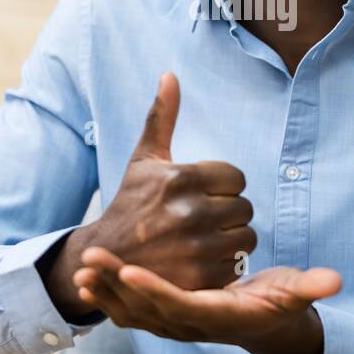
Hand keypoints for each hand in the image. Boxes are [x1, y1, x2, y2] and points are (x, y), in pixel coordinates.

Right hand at [72, 72, 256, 290]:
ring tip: (206, 239)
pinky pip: (238, 263)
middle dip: (228, 212)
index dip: (223, 185)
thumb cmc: (131, 204)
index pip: (237, 177)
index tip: (203, 194)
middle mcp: (189, 212)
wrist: (106, 259)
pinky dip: (226, 263)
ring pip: (247, 236)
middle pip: (245, 207)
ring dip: (232, 238)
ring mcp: (195, 248)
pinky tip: (203, 260)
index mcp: (180, 178)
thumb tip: (169, 75)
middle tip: (204, 219)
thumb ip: (161, 117)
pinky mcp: (200, 278)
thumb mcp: (144, 160)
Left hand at [73, 245, 341, 353]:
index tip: (130, 272)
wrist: (263, 324)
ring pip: (132, 311)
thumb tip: (334, 280)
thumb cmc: (278, 302)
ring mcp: (173, 324)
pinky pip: (128, 311)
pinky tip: (85, 275)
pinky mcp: (163, 316)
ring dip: (105, 290)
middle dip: (116, 287)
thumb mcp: (295, 293)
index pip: (181, 306)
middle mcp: (190, 324)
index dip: (155, 291)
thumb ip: (311, 286)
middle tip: (90, 260)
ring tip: (81, 265)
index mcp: (218, 315)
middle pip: (147, 309)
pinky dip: (106, 297)